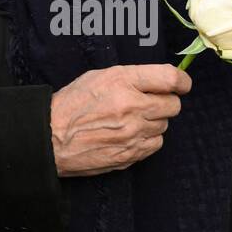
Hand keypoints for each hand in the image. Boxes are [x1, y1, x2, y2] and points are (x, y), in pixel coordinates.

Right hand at [51, 64, 190, 176]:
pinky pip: (155, 144)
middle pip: (173, 105)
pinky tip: (129, 134)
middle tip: (148, 102)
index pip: (171, 79)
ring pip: (164, 125)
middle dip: (165, 102)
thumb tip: (161, 81)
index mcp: (124, 82)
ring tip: (131, 120)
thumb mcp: (99, 77)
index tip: (181, 85)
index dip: (182, 82)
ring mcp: (133, 134)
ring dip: (154, 121)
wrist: (50, 138)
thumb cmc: (72, 104)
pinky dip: (147, 139)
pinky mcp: (130, 154)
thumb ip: (133, 77)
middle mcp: (132, 107)